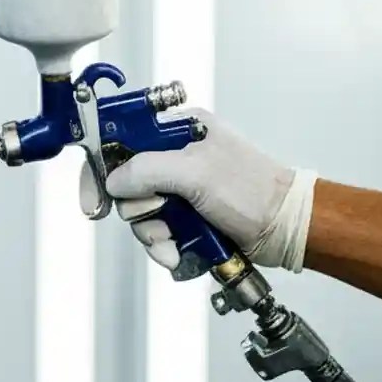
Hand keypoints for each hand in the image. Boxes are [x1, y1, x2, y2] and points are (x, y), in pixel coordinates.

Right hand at [79, 108, 318, 271]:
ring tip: (172, 244)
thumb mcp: (196, 172)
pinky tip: (177, 251)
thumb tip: (113, 182)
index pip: (120, 140)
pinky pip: (156, 231)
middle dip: (138, 211)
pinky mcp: (185, 214)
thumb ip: (147, 170)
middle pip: (126, 185)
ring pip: (139, 213)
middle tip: (156, 219)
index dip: (101, 168)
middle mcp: (175, 156)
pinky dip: (163, 246)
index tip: (95, 198)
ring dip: (152, 235)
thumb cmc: (254, 193)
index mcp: (177, 130)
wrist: (286, 230)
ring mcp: (180, 187)